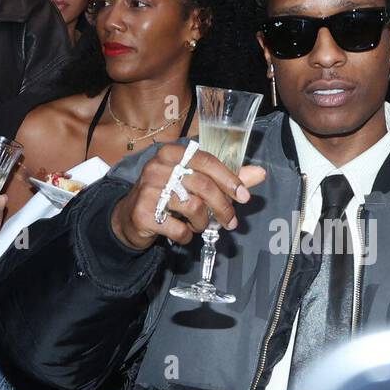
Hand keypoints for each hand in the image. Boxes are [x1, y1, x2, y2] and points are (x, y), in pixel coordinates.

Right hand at [111, 143, 266, 249]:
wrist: (130, 217)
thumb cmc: (168, 196)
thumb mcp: (194, 183)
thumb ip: (226, 178)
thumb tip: (260, 173)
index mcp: (171, 153)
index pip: (206, 160)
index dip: (229, 179)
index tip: (244, 196)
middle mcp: (157, 167)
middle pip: (202, 185)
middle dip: (222, 207)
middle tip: (231, 222)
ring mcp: (148, 190)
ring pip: (192, 207)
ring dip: (203, 222)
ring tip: (200, 225)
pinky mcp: (143, 214)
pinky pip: (178, 228)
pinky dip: (187, 235)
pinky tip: (184, 232)